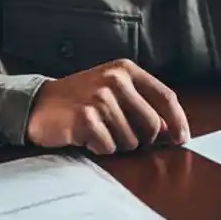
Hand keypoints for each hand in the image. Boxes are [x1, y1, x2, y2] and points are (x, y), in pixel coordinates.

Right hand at [26, 59, 189, 154]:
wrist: (38, 104)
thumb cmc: (82, 100)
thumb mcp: (113, 90)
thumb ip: (142, 104)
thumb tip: (172, 130)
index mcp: (126, 70)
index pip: (166, 96)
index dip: (178, 120)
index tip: (182, 139)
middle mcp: (115, 80)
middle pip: (152, 125)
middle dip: (142, 140)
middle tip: (121, 137)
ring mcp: (100, 98)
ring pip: (130, 140)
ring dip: (117, 144)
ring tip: (98, 132)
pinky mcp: (85, 118)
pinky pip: (109, 148)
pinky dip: (99, 149)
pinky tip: (86, 137)